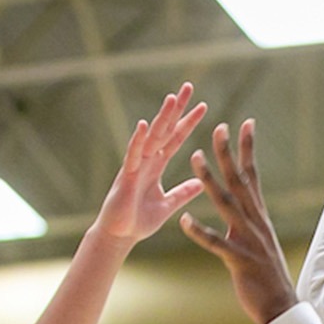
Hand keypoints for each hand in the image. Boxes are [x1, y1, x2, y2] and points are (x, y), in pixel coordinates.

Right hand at [92, 84, 207, 244]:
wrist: (119, 237)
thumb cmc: (138, 222)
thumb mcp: (167, 206)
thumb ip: (182, 193)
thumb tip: (201, 183)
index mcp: (156, 166)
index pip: (176, 139)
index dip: (188, 122)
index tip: (203, 106)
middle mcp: (146, 161)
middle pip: (164, 130)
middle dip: (176, 109)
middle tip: (188, 87)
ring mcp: (135, 167)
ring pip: (151, 137)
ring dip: (161, 118)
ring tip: (172, 99)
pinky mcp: (126, 177)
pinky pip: (133, 156)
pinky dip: (138, 141)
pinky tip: (144, 126)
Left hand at [180, 120, 298, 323]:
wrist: (280, 307)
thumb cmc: (266, 277)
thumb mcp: (257, 243)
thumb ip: (248, 224)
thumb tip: (241, 211)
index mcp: (258, 217)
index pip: (253, 176)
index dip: (248, 149)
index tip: (245, 123)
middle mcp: (255, 223)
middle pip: (240, 181)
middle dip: (228, 153)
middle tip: (218, 126)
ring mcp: (249, 241)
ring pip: (227, 204)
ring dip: (209, 180)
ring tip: (194, 158)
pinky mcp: (239, 261)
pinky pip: (217, 243)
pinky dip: (200, 232)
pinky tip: (184, 221)